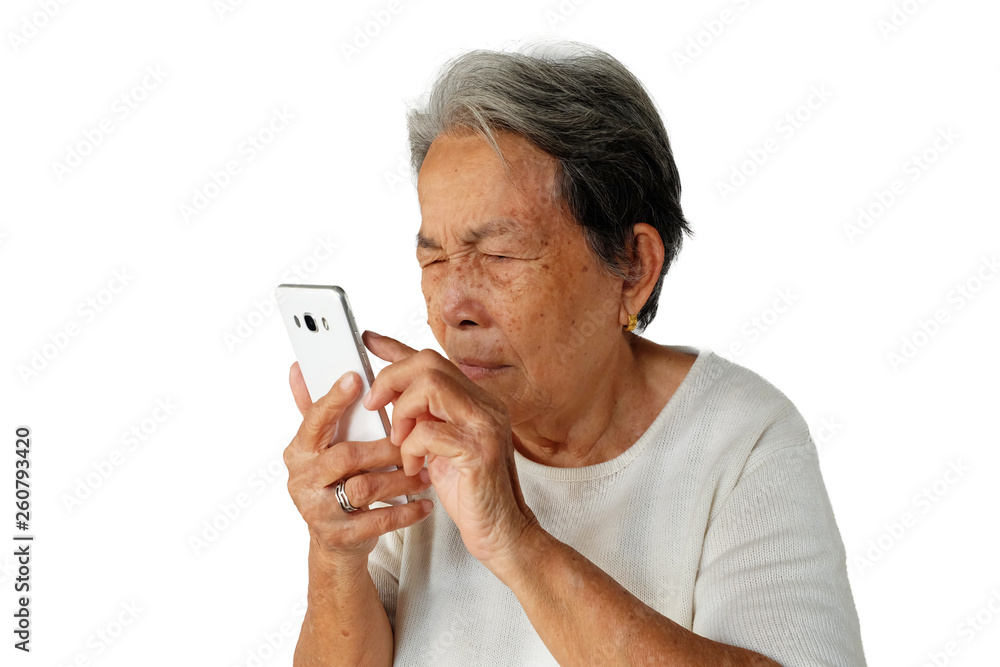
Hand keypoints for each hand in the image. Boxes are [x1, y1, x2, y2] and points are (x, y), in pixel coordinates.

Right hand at [282, 362, 433, 563]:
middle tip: (414, 441)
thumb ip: (315, 408)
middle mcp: (303, 480)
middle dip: (385, 449)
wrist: (335, 541)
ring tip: (426, 473)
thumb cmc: (335, 482)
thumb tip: (299, 367)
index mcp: (300, 451)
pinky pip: (378, 521)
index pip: (314, 420)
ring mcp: (319, 510)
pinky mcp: (340, 535)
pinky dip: (406, 512)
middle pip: (346, 456)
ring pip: (365, 488)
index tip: (356, 378)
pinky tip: (425, 504)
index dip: (334, 399)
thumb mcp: (322, 447)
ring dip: (401, 480)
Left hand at [361, 330, 539, 570]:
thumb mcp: (437, 448)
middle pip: (429, 363)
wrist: (501, 532)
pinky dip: (411, 448)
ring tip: (399, 441)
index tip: (366, 339)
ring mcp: (485, 425)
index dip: (395, 347)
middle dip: (392, 380)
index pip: (432, 360)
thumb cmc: (469, 492)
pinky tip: (415, 467)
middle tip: (375, 407)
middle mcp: (485, 405)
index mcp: (475, 401)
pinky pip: (429, 430)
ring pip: (430, 386)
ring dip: (402, 412)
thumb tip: (384, 395)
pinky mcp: (478, 450)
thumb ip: (419, 418)